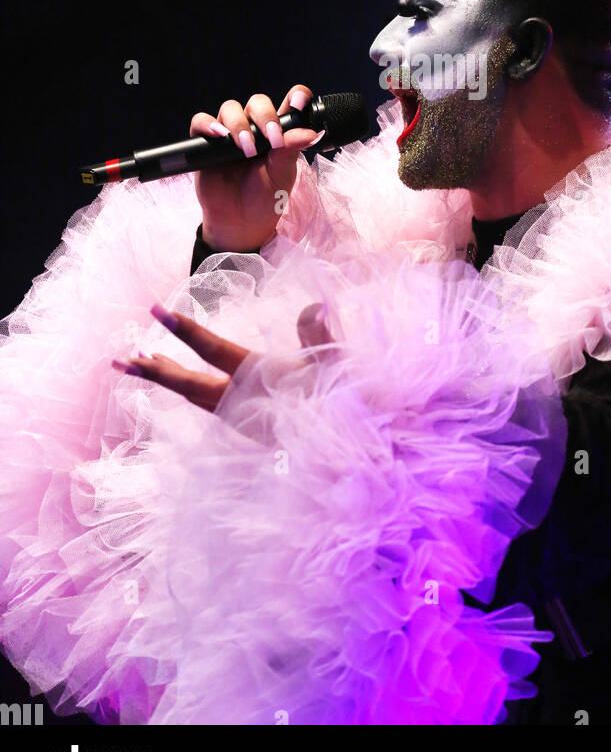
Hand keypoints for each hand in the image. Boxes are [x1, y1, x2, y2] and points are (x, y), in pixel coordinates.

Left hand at [111, 300, 335, 411]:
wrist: (347, 446)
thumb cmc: (341, 397)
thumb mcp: (333, 361)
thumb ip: (317, 334)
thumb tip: (313, 305)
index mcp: (256, 378)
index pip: (213, 350)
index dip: (184, 330)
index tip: (157, 312)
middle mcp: (240, 399)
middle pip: (188, 383)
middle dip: (154, 370)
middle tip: (123, 359)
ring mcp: (240, 415)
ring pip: (194, 396)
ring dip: (166, 380)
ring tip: (140, 363)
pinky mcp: (245, 423)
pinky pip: (206, 403)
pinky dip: (187, 389)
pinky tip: (184, 383)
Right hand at [189, 84, 321, 252]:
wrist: (240, 223)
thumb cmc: (265, 197)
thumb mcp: (282, 174)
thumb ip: (291, 149)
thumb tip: (311, 132)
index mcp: (278, 132)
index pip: (288, 104)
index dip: (296, 96)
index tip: (298, 102)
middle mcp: (254, 127)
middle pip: (257, 102)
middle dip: (265, 116)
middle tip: (271, 140)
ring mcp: (229, 133)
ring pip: (230, 108)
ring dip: (238, 124)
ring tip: (246, 150)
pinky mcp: (206, 144)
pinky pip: (200, 122)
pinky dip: (207, 124)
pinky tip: (218, 136)